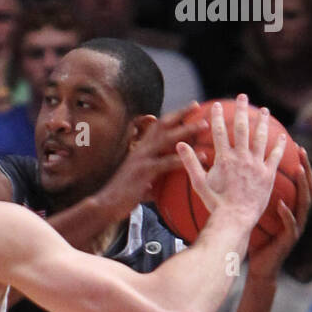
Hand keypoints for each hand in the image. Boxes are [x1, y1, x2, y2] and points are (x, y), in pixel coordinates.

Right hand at [98, 104, 207, 219]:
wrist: (106, 205)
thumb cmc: (122, 196)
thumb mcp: (138, 182)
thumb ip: (150, 180)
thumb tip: (155, 188)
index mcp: (140, 149)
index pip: (157, 126)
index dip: (173, 116)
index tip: (190, 107)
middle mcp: (141, 149)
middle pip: (163, 125)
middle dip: (181, 114)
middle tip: (198, 106)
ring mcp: (142, 159)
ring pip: (167, 139)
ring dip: (187, 130)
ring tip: (205, 126)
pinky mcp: (144, 172)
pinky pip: (167, 162)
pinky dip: (184, 158)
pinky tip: (199, 157)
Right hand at [175, 94, 286, 228]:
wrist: (234, 219)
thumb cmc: (215, 205)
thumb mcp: (199, 183)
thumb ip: (190, 163)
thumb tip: (180, 145)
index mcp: (224, 159)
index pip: (219, 132)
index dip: (217, 117)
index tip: (217, 105)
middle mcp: (241, 158)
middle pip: (241, 128)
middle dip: (241, 110)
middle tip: (243, 97)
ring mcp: (256, 165)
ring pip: (261, 138)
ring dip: (262, 122)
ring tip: (264, 111)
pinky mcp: (267, 175)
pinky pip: (275, 156)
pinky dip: (279, 145)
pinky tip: (282, 136)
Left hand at [247, 147, 311, 281]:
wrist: (259, 268)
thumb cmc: (257, 240)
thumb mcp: (257, 214)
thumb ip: (256, 196)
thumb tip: (241, 174)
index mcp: (293, 208)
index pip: (301, 183)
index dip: (302, 165)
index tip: (297, 147)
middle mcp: (298, 216)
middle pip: (309, 188)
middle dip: (307, 169)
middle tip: (301, 153)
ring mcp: (296, 228)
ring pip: (304, 203)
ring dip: (302, 186)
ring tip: (298, 172)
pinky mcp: (289, 240)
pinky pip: (291, 224)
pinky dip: (286, 213)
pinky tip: (280, 204)